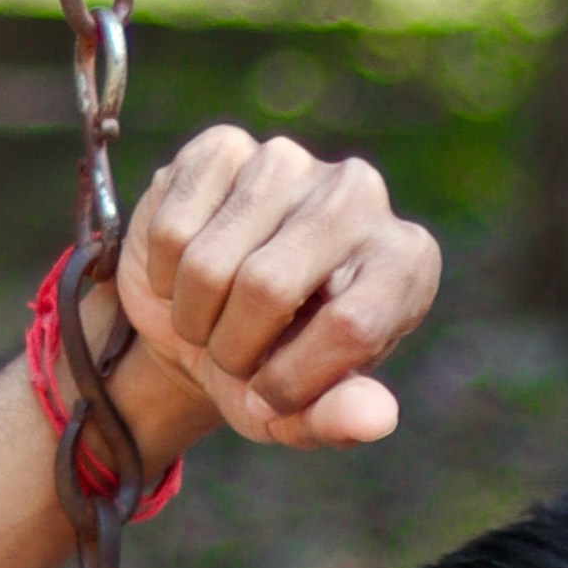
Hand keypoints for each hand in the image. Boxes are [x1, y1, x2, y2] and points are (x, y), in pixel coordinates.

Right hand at [122, 127, 440, 453]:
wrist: (204, 326)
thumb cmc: (269, 372)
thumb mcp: (302, 412)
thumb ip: (341, 419)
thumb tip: (375, 419)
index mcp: (404, 262)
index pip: (351, 325)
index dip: (294, 380)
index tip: (270, 398)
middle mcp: (360, 195)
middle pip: (269, 288)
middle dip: (234, 348)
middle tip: (232, 358)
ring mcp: (290, 162)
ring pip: (211, 262)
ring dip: (195, 317)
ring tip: (210, 320)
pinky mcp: (223, 148)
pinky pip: (172, 230)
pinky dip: (163, 277)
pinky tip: (184, 275)